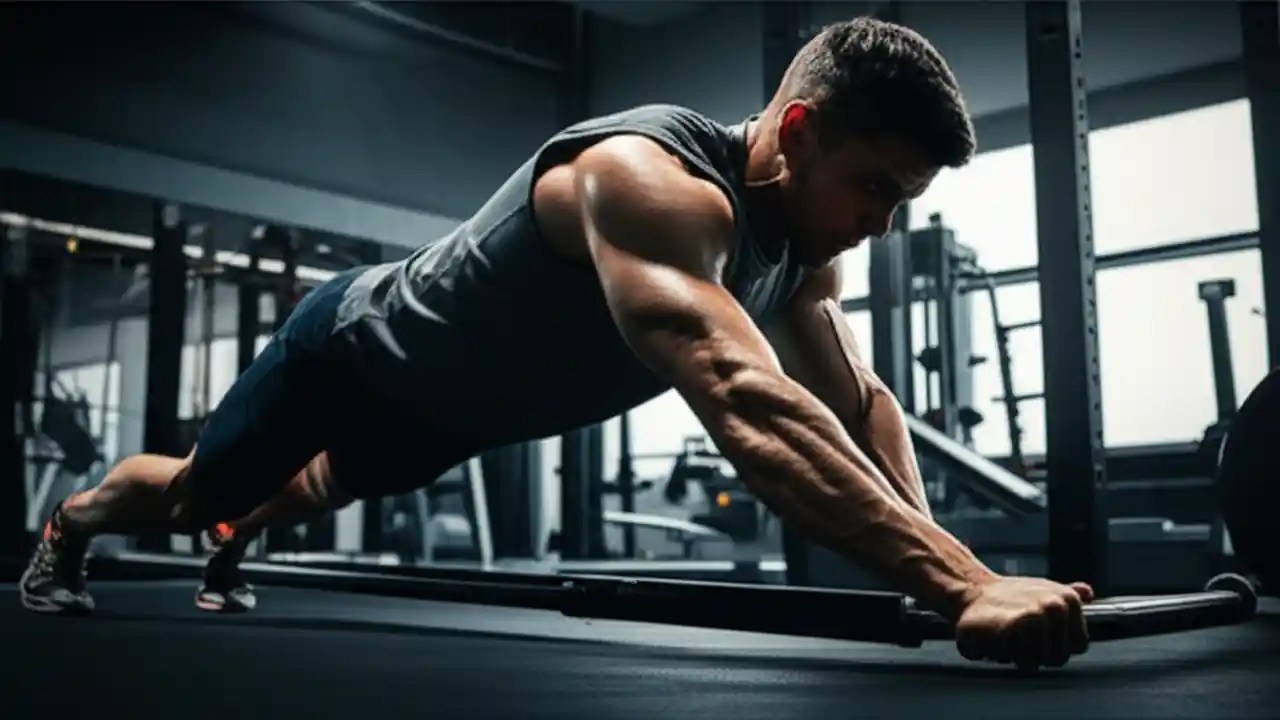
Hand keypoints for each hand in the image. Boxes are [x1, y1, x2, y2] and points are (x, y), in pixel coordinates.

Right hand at [954, 576, 1093, 671]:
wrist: (969, 591)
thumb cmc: (1005, 597)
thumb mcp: (1040, 591)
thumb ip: (1067, 595)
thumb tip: (1087, 591)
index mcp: (1068, 600)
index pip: (1079, 645)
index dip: (1057, 645)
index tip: (1039, 636)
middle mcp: (1057, 606)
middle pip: (1059, 657)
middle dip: (1038, 654)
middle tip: (1019, 635)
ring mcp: (1037, 616)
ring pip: (1041, 662)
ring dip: (1021, 655)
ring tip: (1008, 635)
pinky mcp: (1017, 627)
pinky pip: (1024, 662)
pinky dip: (1010, 656)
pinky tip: (998, 638)